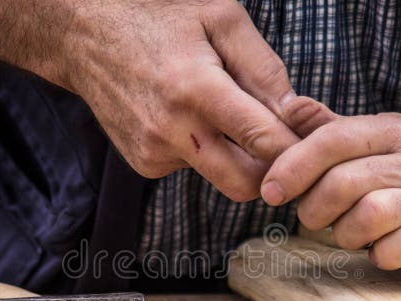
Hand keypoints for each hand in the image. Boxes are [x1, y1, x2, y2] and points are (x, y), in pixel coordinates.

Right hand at [0, 0, 299, 200]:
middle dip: (272, 171)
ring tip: (227, 115)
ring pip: (220, 177)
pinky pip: (192, 169)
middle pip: (245, 184)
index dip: (299, 149)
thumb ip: (263, 68)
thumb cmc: (158, 17)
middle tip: (283, 144)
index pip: (264, 141)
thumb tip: (297, 113)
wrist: (83, 35)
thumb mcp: (219, 18)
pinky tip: (189, 119)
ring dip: (237, 158)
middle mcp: (172, 130)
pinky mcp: (142, 164)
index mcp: (196, 88)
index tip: (317, 146)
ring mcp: (153, 152)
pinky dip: (204, 152)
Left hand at [261, 112, 400, 273]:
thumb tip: (288, 106)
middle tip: (316, 219)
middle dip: (315, 208)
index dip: (294, 166)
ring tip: (352, 233)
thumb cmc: (396, 181)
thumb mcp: (364, 147)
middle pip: (342, 182)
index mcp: (391, 131)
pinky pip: (392, 249)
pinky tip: (381, 249)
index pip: (333, 139)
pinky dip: (378, 255)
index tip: (270, 191)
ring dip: (346, 233)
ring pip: (366, 215)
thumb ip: (325, 129)